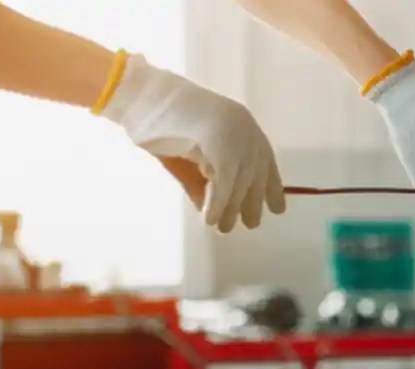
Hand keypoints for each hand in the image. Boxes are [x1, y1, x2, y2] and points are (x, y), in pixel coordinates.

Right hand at [100, 54, 284, 231]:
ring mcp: (234, 134)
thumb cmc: (158, 122)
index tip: (278, 209)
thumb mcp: (188, 156)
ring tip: (223, 229)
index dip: (272, 187)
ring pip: (240, 183)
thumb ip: (201, 180)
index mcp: (242, 124)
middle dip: (251, 203)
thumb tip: (210, 210)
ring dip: (231, 209)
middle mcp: (244, 129)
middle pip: (256, 176)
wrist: (137, 94)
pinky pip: (224, 183)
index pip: (266, 161)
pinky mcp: (220, 143)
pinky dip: (217, 205)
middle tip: (249, 225)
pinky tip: (209, 219)